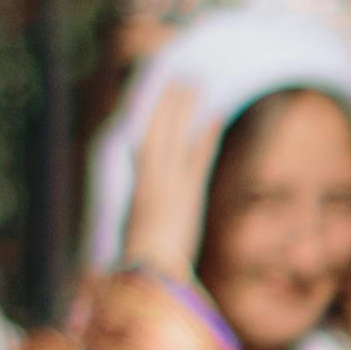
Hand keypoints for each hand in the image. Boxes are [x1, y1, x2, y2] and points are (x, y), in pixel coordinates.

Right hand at [119, 73, 217, 284]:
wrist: (147, 272)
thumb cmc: (140, 267)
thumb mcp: (138, 243)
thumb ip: (142, 228)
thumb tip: (140, 228)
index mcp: (135, 189)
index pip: (142, 145)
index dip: (151, 121)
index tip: (154, 101)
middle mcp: (148, 179)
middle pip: (156, 129)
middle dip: (166, 103)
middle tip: (177, 78)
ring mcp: (166, 182)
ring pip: (173, 133)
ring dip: (183, 106)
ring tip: (194, 82)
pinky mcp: (186, 191)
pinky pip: (196, 155)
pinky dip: (205, 134)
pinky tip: (215, 115)